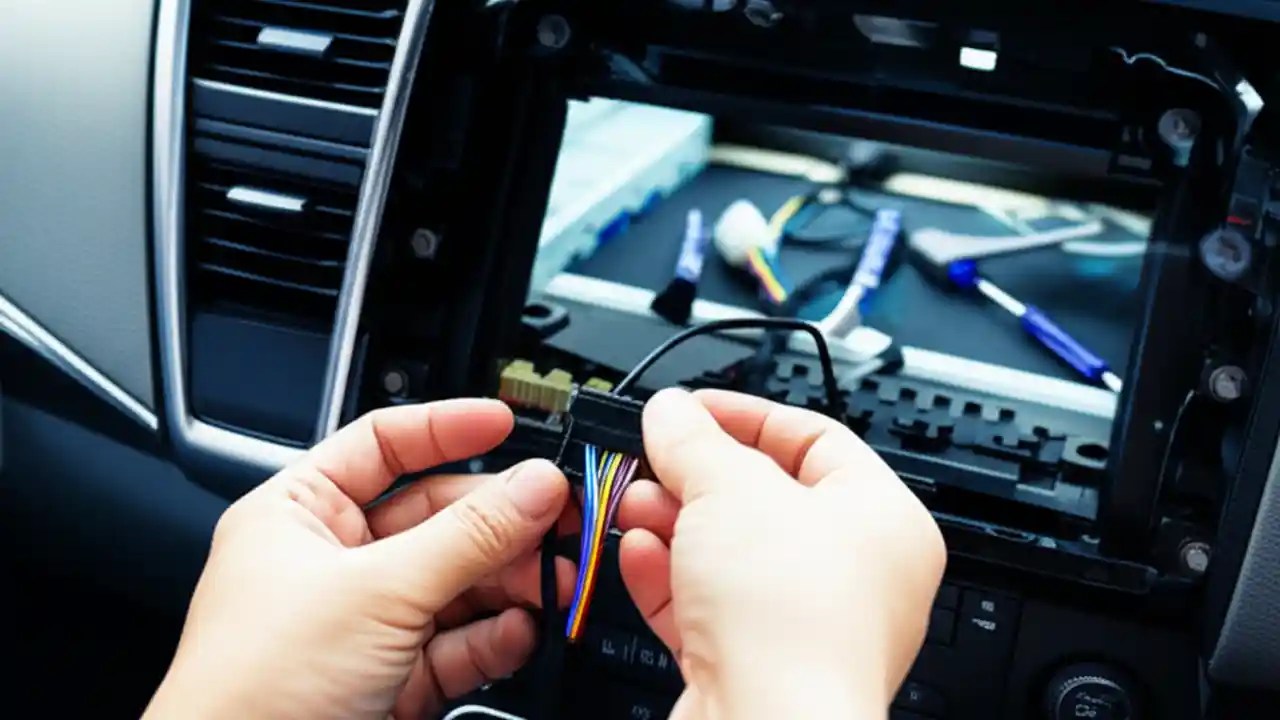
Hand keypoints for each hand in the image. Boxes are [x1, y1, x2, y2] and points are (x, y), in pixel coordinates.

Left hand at [145, 400, 574, 719]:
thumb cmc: (252, 690)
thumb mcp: (376, 591)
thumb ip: (467, 536)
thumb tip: (533, 486)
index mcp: (299, 515)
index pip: (382, 445)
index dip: (445, 429)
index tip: (506, 424)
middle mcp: (331, 563)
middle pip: (436, 518)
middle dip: (499, 521)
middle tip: (556, 517)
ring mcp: (364, 625)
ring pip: (455, 584)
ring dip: (509, 582)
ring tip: (555, 581)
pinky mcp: (392, 681)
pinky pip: (458, 644)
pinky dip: (495, 638)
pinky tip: (521, 631)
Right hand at [618, 389, 945, 719]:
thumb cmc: (793, 621)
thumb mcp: (732, 491)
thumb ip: (696, 441)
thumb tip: (673, 413)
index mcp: (884, 521)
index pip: (817, 440)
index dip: (748, 416)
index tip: (692, 409)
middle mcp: (854, 577)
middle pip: (764, 499)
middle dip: (696, 475)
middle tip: (652, 456)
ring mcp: (803, 627)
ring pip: (729, 556)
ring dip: (673, 523)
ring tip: (631, 503)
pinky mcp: (753, 668)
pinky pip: (707, 608)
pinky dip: (669, 578)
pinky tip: (637, 554)